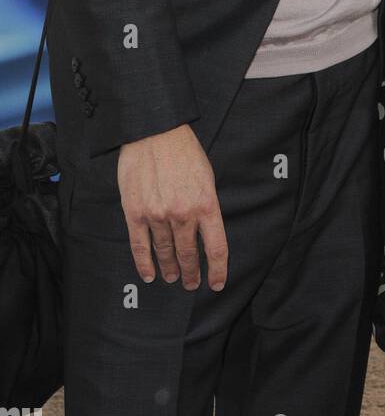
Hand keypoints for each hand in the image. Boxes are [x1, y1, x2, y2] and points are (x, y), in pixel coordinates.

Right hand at [117, 123, 227, 291]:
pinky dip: (144, 264)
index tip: (215, 283)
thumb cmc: (184, 151)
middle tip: (191, 283)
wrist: (154, 132)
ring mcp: (158, 215)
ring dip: (170, 268)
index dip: (217, 270)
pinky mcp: (136, 213)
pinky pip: (140, 246)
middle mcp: (183, 214)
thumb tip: (205, 229)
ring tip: (172, 277)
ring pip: (165, 251)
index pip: (216, 248)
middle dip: (191, 272)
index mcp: (206, 204)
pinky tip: (149, 274)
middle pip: (189, 254)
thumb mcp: (207, 176)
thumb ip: (206, 204)